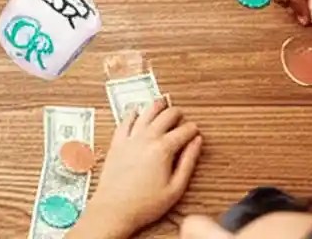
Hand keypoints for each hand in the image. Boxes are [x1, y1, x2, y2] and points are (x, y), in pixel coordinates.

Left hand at [85, 101, 202, 238]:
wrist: (115, 208)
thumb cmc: (144, 203)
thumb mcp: (176, 187)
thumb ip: (188, 162)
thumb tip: (196, 143)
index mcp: (163, 149)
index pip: (183, 131)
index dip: (192, 129)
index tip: (195, 130)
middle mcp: (146, 139)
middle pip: (165, 116)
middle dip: (176, 113)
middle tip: (180, 115)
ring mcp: (129, 139)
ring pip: (145, 113)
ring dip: (156, 107)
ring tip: (162, 103)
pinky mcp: (116, 143)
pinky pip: (124, 121)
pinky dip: (132, 114)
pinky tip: (135, 111)